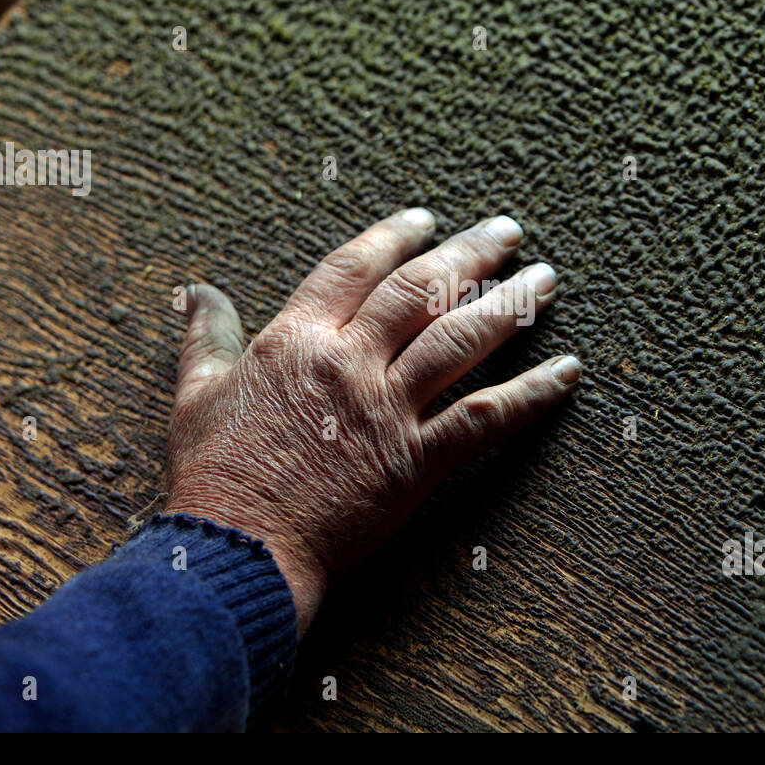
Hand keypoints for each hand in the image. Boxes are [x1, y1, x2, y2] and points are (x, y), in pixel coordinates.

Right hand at [163, 209, 581, 632]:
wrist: (241, 545)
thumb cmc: (215, 472)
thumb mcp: (197, 392)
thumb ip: (207, 335)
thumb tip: (197, 291)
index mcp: (299, 339)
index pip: (356, 268)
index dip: (395, 236)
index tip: (427, 218)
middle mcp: (351, 362)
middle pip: (422, 291)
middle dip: (471, 253)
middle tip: (509, 230)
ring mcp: (388, 410)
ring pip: (461, 341)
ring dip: (511, 306)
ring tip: (546, 280)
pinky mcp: (416, 460)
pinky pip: (484, 418)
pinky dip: (531, 394)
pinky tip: (567, 373)